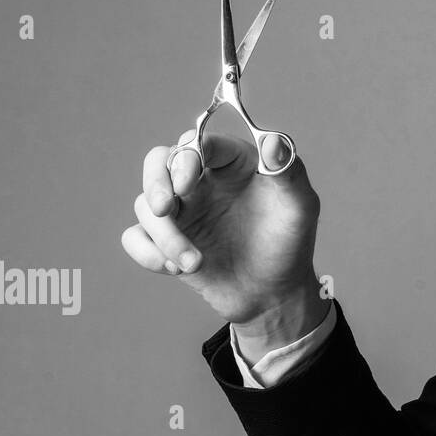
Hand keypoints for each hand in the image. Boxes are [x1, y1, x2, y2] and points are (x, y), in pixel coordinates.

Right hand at [122, 130, 325, 336]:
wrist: (273, 294)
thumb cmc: (290, 243)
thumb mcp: (300, 206)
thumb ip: (288, 172)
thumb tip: (272, 141)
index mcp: (233, 162)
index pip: (200, 142)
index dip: (187, 156)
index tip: (186, 184)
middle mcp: (202, 180)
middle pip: (159, 161)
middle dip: (155, 183)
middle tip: (165, 209)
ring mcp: (182, 210)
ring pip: (145, 204)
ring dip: (165, 236)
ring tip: (194, 264)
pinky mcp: (166, 240)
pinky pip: (134, 236)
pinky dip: (147, 253)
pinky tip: (177, 269)